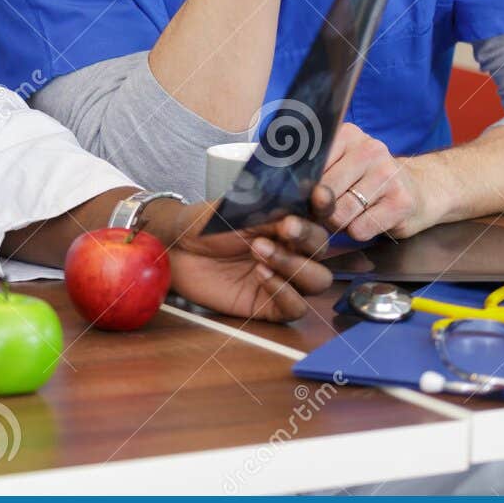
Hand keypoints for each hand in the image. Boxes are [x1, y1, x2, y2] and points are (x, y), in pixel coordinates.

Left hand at [165, 203, 333, 321]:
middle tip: (284, 227)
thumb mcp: (235, 208)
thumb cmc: (205, 225)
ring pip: (318, 280)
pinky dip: (285, 292)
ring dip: (294, 264)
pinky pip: (296, 307)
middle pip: (323, 248)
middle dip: (307, 237)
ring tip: (260, 251)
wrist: (178, 250)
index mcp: (289, 220)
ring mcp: (285, 278)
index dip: (325, 204)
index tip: (318, 195)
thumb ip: (269, 208)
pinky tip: (261, 275)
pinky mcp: (271, 304)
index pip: (320, 213)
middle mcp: (293, 249)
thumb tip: (297, 203)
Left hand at [311, 121, 421, 240]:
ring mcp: (388, 174)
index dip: (304, 189)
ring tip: (353, 213)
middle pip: (322, 193)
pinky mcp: (402, 201)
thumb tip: (290, 192)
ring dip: (340, 223)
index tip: (308, 194)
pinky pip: (360, 229)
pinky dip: (358, 232)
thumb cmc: (368, 181)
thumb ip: (315, 173)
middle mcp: (369, 149)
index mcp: (347, 134)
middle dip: (321, 210)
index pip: (308, 169)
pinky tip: (370, 220)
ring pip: (340, 213)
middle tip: (333, 209)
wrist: (422, 190)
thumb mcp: (341, 165)